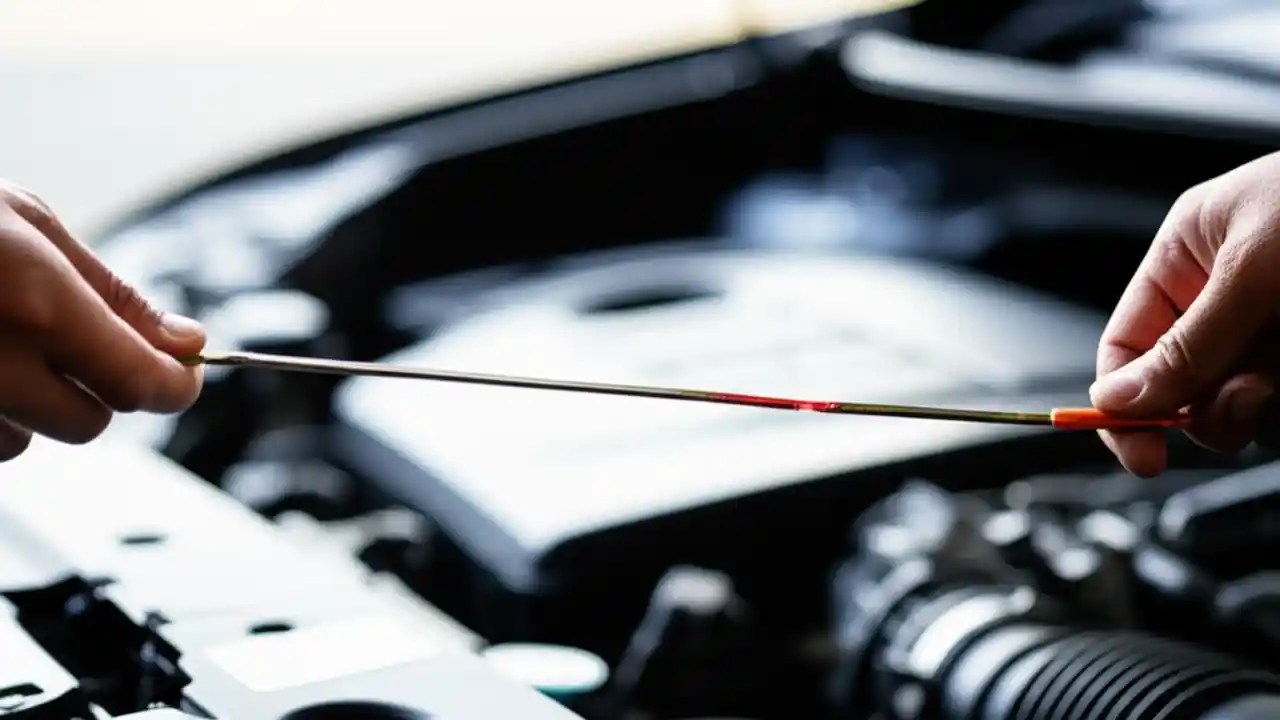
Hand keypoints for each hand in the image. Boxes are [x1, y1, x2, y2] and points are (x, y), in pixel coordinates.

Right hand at [0, 180, 204, 460]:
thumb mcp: (26, 223)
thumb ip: (112, 294)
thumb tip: (187, 342)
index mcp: (38, 307)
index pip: (139, 384)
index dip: (173, 385)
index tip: (182, 374)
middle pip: (89, 423)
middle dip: (94, 390)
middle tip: (64, 339)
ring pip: (24, 443)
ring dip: (25, 407)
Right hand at [1092, 152, 1279, 476]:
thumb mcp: (1254, 274)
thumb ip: (1186, 346)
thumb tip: (1119, 400)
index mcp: (1190, 256)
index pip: (1127, 344)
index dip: (1123, 402)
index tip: (1140, 453)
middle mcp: (1227, 294)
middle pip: (1181, 384)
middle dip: (1208, 406)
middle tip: (1245, 405)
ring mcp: (1276, 325)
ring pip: (1240, 401)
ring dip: (1261, 404)